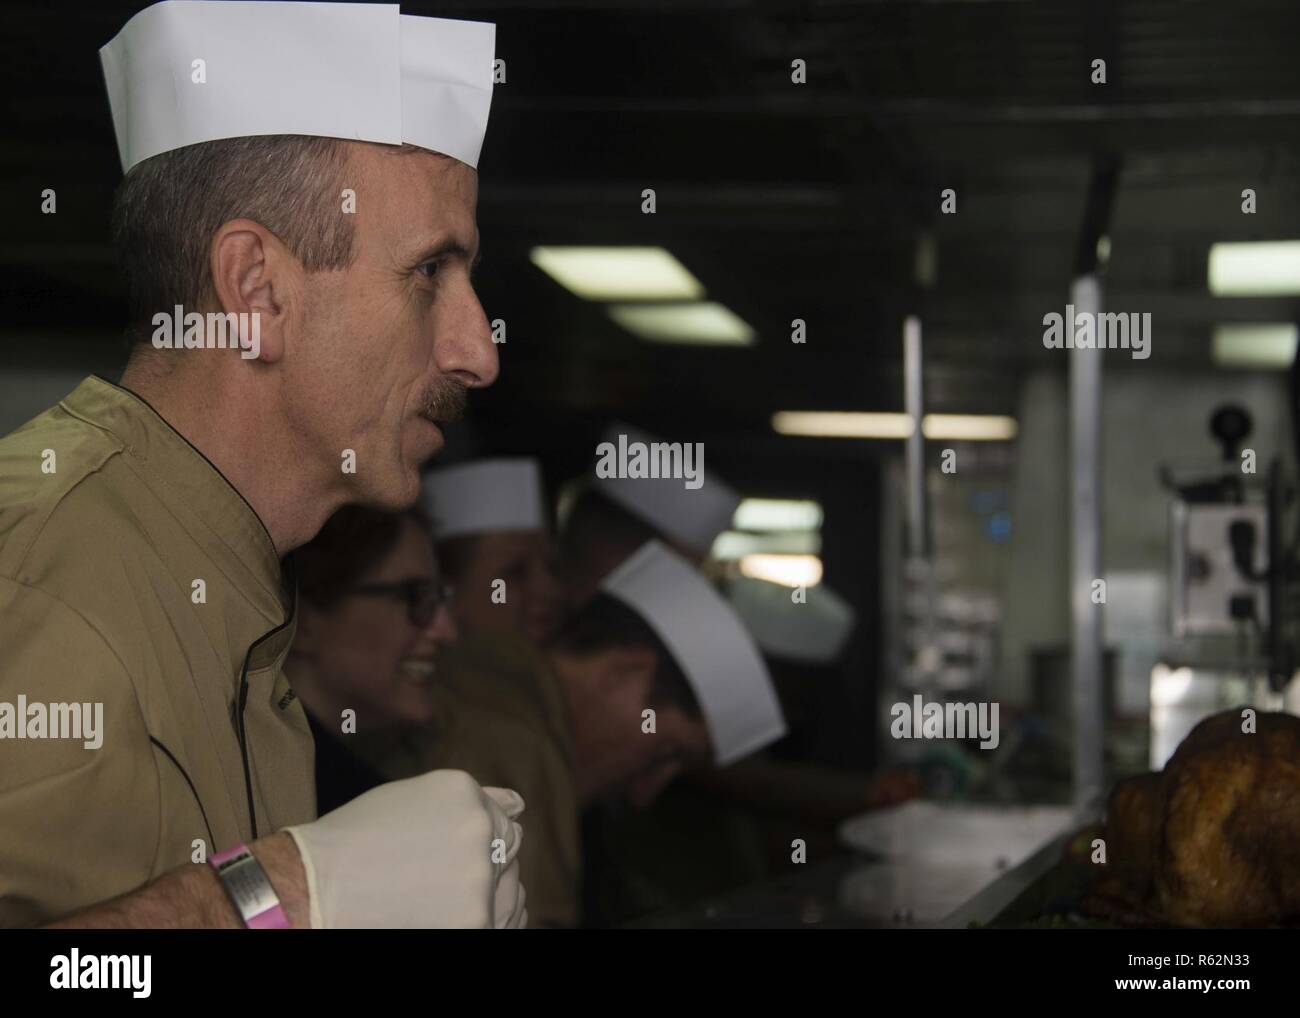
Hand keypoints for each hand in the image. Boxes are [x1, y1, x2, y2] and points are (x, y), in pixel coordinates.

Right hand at [285, 770, 527, 927]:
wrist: (313, 887)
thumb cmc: (354, 842)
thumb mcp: (412, 799)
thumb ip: (471, 800)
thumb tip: (520, 804)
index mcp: (464, 791)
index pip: (504, 821)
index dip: (477, 844)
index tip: (447, 858)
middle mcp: (480, 827)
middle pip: (509, 852)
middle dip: (484, 866)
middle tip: (435, 879)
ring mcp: (480, 876)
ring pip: (509, 890)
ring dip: (485, 897)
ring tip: (436, 898)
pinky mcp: (476, 921)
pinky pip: (502, 922)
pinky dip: (480, 921)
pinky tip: (446, 917)